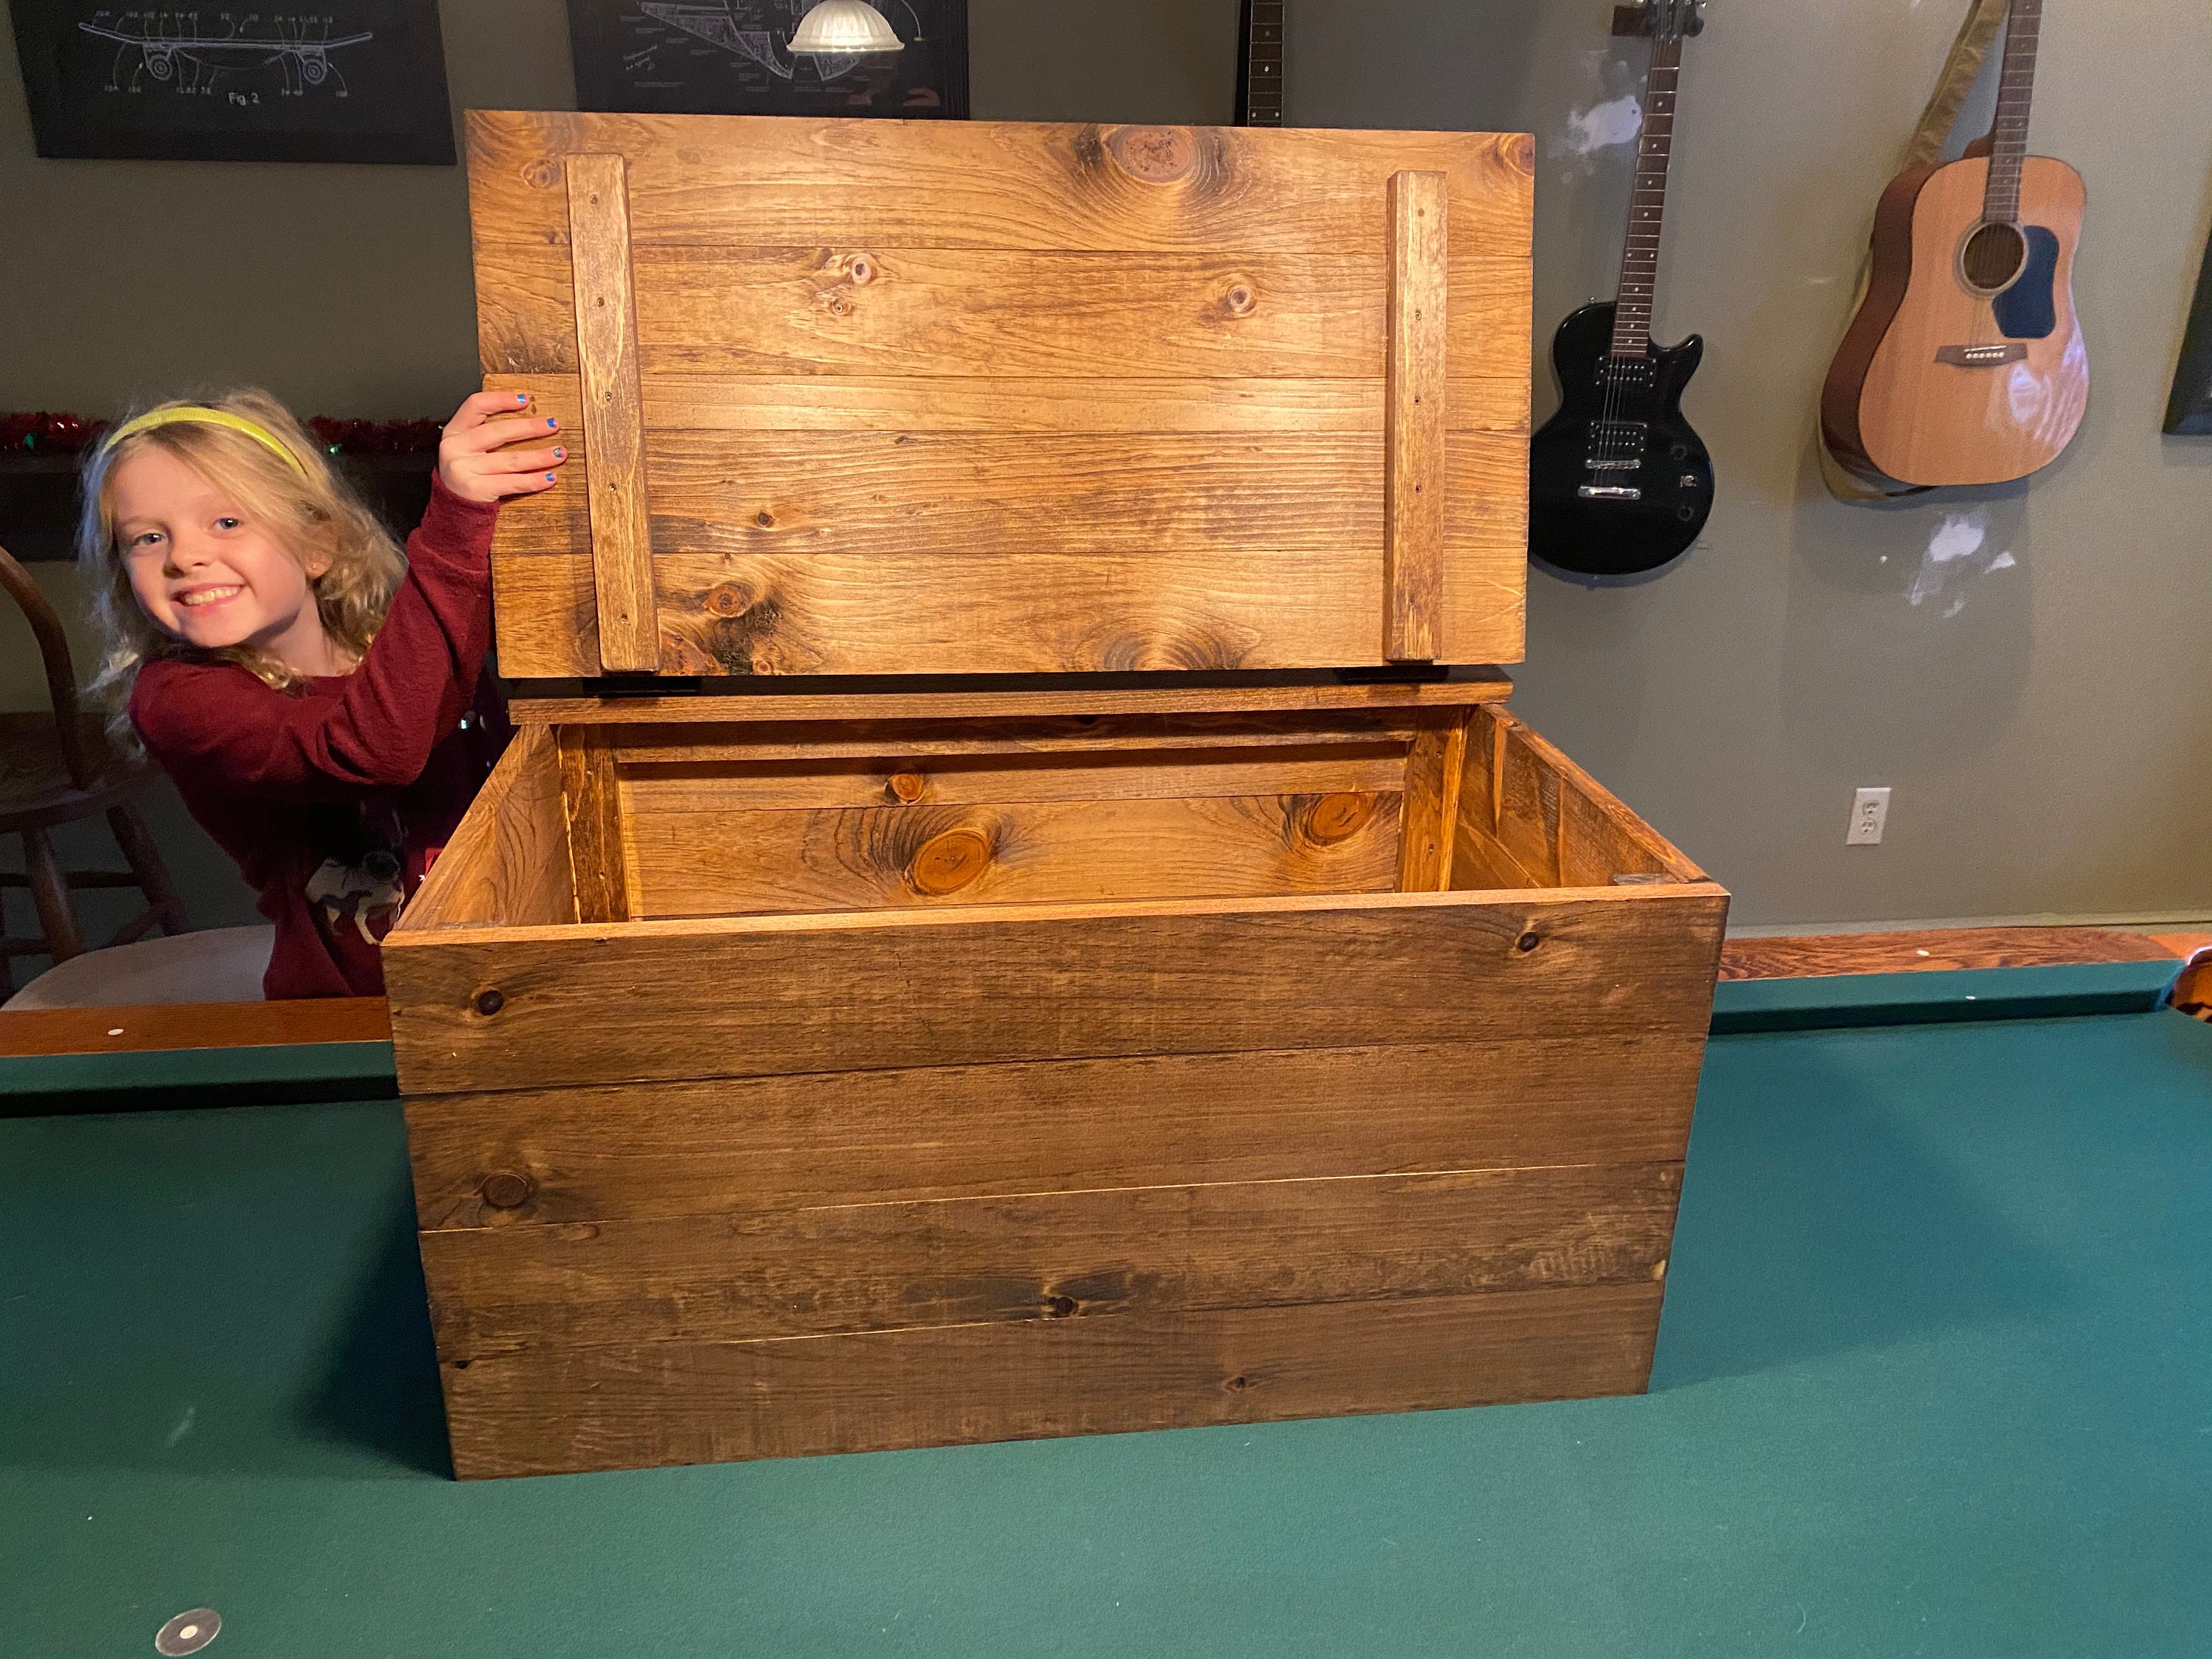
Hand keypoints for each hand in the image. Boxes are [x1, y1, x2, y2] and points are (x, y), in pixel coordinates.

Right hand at [437, 389, 566, 503]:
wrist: (453, 508)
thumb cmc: (467, 474)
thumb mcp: (467, 448)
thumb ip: (485, 432)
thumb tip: (525, 418)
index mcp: (454, 431)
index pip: (476, 405)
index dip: (501, 399)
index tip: (525, 400)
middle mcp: (455, 447)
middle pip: (498, 431)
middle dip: (530, 427)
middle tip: (553, 424)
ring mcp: (463, 468)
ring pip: (510, 459)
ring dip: (539, 456)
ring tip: (559, 453)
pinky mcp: (475, 488)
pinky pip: (512, 482)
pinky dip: (534, 480)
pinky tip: (550, 477)